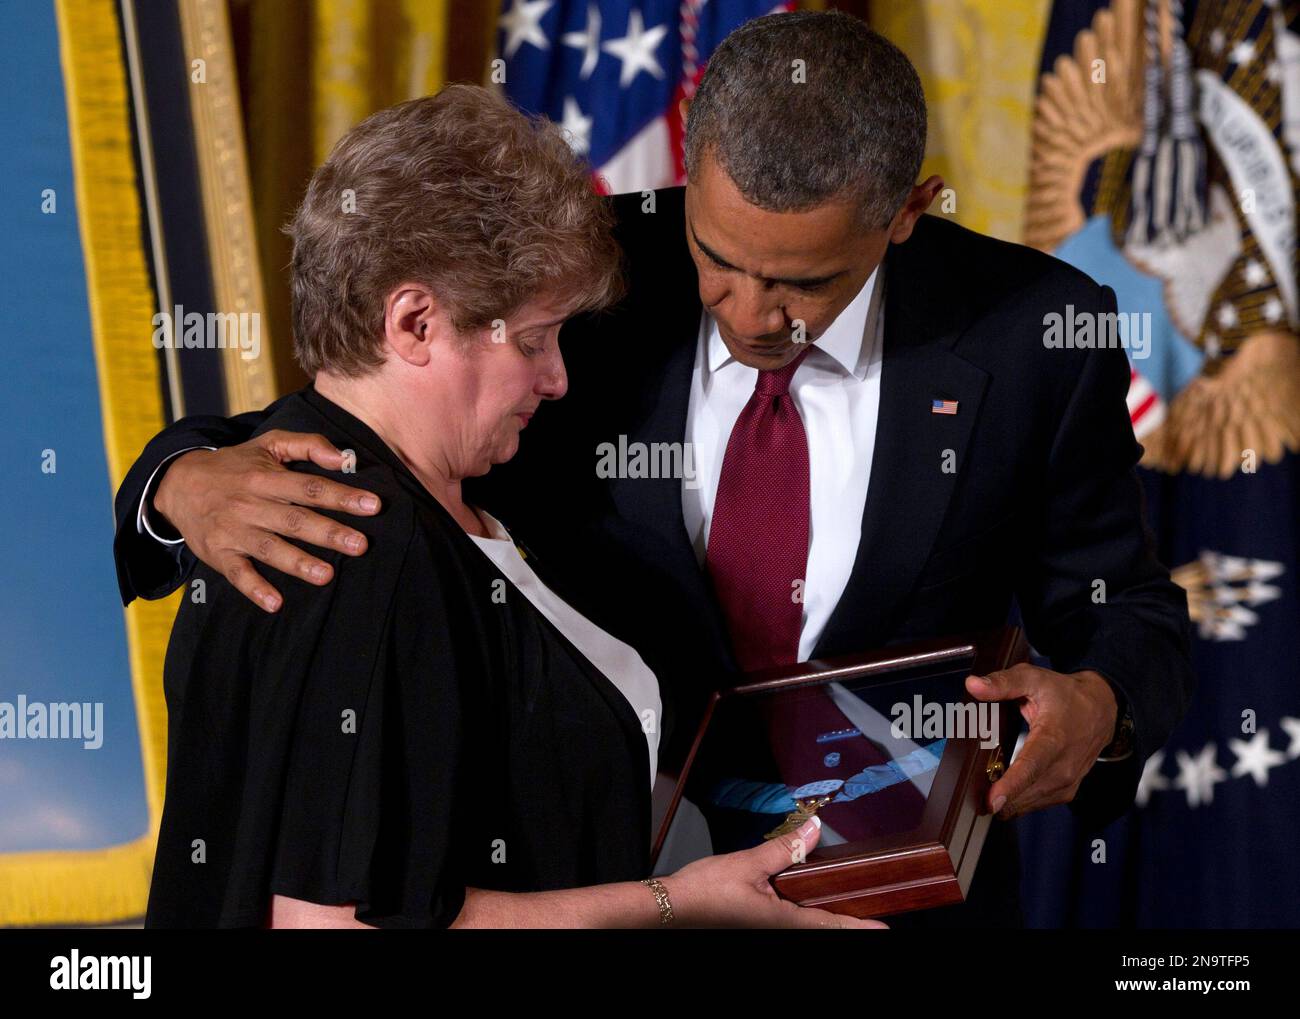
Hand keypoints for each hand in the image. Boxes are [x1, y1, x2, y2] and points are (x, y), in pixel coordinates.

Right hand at [152, 431, 381, 611]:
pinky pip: (238, 574)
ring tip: (327, 575)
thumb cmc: (236, 465)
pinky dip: (255, 589)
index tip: (373, 506)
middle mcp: (251, 505)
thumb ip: (307, 444)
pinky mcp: (219, 554)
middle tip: (360, 545)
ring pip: (270, 548)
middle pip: (295, 520)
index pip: (310, 487)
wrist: (178, 484)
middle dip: (329, 533)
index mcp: (267, 478)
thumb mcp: (268, 444)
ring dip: (298, 562)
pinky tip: (275, 603)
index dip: (341, 496)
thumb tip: (343, 457)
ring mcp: (234, 531)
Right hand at [660, 818, 887, 928]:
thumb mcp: (747, 864)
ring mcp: (766, 929)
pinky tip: (803, 895)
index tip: (884, 929)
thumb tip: (812, 830)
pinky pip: (788, 919)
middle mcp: (778, 930)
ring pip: (804, 923)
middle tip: (868, 907)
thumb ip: (783, 850)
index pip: (831, 926)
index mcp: (782, 922)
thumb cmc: (704, 892)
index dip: (859, 928)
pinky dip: (803, 909)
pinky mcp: (755, 924)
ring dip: (823, 914)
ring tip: (844, 901)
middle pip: (821, 926)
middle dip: (844, 919)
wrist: (672, 908)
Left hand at [965, 664, 1117, 819]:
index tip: (992, 802)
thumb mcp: (1033, 679)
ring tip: (982, 794)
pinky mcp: (1067, 790)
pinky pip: (1037, 804)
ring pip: (1030, 803)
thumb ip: (1002, 683)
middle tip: (971, 795)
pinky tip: (1002, 795)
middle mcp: (1064, 765)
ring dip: (1006, 803)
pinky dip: (1018, 803)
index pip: (1031, 767)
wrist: (1100, 709)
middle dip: (998, 797)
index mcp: (1054, 738)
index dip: (1010, 786)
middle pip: (1027, 791)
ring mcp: (1068, 781)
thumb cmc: (1064, 694)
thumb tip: (973, 685)